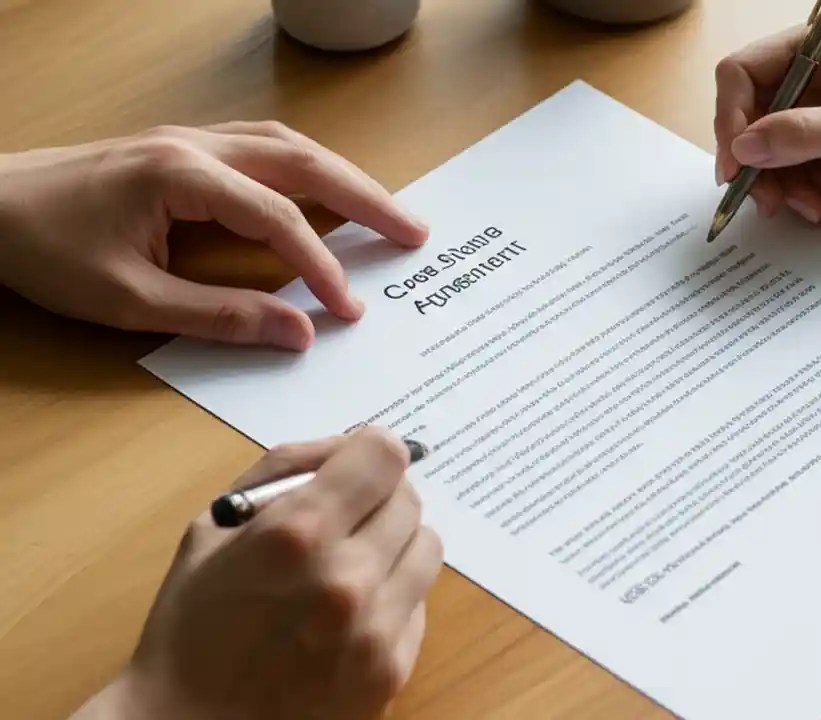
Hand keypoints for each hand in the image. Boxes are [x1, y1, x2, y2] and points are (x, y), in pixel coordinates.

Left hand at [0, 122, 427, 349]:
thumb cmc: (45, 250)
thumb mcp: (129, 300)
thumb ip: (219, 316)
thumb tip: (296, 333)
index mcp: (181, 176)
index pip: (276, 219)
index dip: (320, 266)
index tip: (349, 309)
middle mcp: (194, 145)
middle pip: (303, 163)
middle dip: (366, 198)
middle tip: (416, 232)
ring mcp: (190, 139)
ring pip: (288, 146)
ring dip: (344, 177)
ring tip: (387, 212)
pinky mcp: (183, 148)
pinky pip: (265, 148)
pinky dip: (308, 169)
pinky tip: (325, 190)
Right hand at [72, 427, 443, 719]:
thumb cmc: (191, 625)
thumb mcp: (213, 528)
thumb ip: (283, 471)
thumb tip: (345, 446)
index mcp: (299, 534)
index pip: (385, 455)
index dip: (368, 453)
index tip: (355, 466)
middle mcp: (349, 578)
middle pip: (409, 500)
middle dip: (377, 499)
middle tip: (342, 519)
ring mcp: (377, 629)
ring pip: (426, 547)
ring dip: (394, 544)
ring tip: (350, 564)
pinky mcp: (393, 669)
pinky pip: (419, 603)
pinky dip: (394, 596)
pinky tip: (349, 615)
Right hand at [713, 24, 820, 223]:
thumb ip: (800, 136)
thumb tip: (742, 149)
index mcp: (819, 47)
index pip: (744, 74)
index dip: (731, 119)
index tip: (734, 165)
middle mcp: (818, 77)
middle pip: (758, 123)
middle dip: (767, 169)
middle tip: (774, 204)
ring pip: (782, 159)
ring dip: (800, 192)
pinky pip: (812, 177)